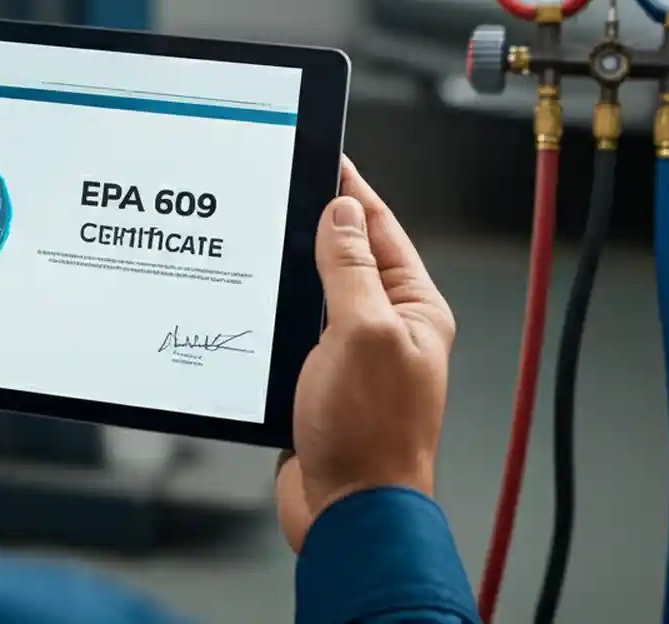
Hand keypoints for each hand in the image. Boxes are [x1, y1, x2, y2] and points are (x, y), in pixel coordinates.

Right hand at [275, 156, 455, 551]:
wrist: (348, 512)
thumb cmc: (370, 436)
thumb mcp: (360, 334)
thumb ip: (351, 270)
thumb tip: (341, 213)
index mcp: (414, 309)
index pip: (381, 230)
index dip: (350, 192)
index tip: (324, 158)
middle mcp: (388, 328)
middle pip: (349, 257)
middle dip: (315, 225)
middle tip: (280, 189)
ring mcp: (354, 355)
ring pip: (319, 293)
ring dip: (293, 269)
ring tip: (263, 236)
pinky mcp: (322, 381)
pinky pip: (299, 330)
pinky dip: (278, 311)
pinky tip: (254, 301)